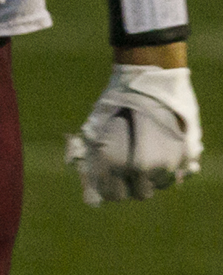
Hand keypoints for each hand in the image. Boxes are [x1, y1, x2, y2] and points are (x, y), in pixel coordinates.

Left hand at [64, 64, 202, 205]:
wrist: (148, 80)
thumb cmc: (117, 101)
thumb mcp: (96, 127)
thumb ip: (94, 156)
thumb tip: (90, 182)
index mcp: (112, 161)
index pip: (111, 195)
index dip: (110, 188)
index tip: (111, 180)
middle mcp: (140, 168)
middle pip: (139, 194)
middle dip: (132, 185)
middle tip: (129, 169)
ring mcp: (166, 164)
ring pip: (158, 185)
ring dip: (151, 177)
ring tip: (145, 153)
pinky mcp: (184, 156)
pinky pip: (176, 175)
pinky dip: (168, 169)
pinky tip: (160, 151)